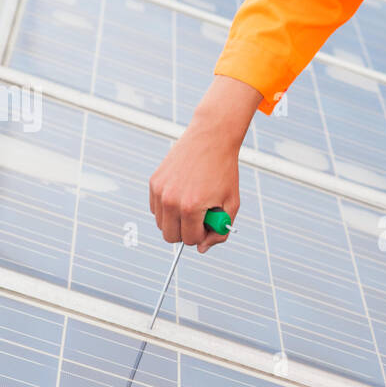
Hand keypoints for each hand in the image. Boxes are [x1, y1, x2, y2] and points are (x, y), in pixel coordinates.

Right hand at [149, 76, 258, 252]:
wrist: (211, 138)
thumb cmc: (224, 170)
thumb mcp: (232, 203)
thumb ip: (220, 230)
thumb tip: (202, 248)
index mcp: (191, 207)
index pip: (191, 240)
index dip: (203, 235)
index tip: (210, 222)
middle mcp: (171, 200)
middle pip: (171, 237)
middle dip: (187, 232)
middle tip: (200, 217)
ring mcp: (160, 191)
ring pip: (161, 224)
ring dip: (176, 221)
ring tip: (192, 203)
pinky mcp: (153, 182)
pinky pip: (156, 209)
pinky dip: (167, 208)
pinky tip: (182, 194)